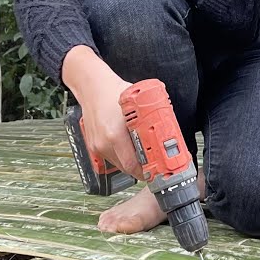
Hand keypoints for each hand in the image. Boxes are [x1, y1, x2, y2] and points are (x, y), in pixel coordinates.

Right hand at [62, 46, 143, 179]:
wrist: (91, 87)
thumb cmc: (112, 91)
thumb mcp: (137, 103)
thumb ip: (150, 117)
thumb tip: (167, 125)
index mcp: (115, 135)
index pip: (132, 165)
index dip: (146, 172)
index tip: (156, 171)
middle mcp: (104, 143)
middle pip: (126, 168)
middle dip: (141, 169)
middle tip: (154, 165)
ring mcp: (97, 146)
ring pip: (118, 164)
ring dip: (130, 163)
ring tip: (142, 155)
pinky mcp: (93, 145)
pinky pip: (110, 157)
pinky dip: (120, 156)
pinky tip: (127, 147)